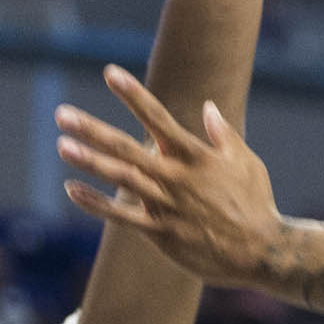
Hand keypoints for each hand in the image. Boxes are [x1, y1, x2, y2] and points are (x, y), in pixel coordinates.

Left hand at [57, 68, 283, 283]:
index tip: (109, 72)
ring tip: (62, 145)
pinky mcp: (161, 233)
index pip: (158, 117)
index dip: (132, 94)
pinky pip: (122, 217)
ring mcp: (167, 205)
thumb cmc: (255, 203)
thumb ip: (223, 135)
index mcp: (195, 155)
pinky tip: (71, 189)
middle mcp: (176, 176)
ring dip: (90, 161)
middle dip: (93, 129)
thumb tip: (208, 107)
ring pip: (121, 179)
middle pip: (127, 148)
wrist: (262, 251)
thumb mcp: (246, 162)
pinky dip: (96, 203)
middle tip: (62, 114)